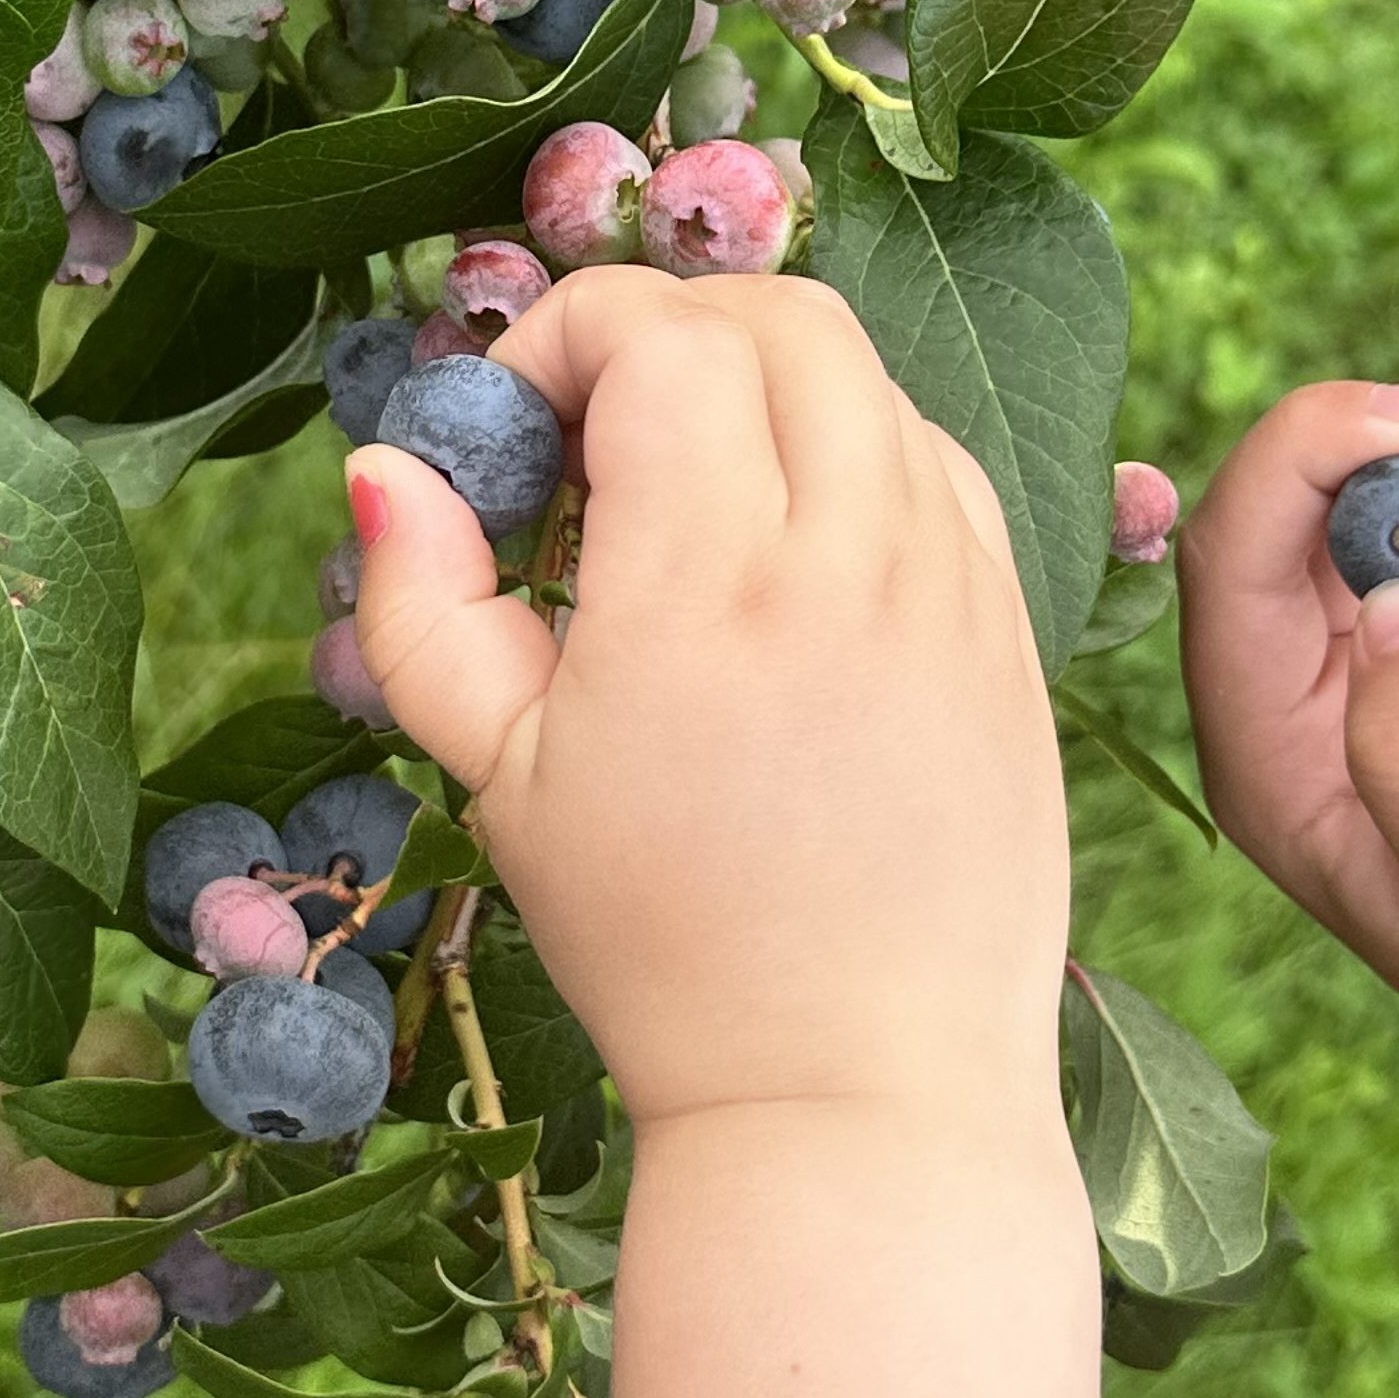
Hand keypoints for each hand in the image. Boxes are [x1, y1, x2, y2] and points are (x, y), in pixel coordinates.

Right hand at [341, 267, 1071, 1127]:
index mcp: (712, 580)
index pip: (660, 333)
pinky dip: (851, 453)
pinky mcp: (1011, 623)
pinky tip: (790, 558)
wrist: (857, 1082)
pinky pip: (935, 462)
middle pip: (779, 314)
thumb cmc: (659, 942)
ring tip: (690, 507)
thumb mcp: (499, 778)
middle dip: (668, 331)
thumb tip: (387, 465)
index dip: (566, 338)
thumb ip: (422, 605)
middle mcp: (857, 551)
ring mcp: (955, 580)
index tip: (519, 434)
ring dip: (763, 387)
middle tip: (596, 442)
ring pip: (868, 375)